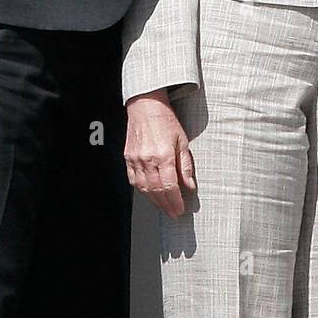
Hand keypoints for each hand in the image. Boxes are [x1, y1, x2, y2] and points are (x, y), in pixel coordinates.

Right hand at [123, 92, 196, 218]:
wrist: (146, 105)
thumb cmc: (165, 120)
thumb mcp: (182, 141)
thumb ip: (185, 165)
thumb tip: (190, 186)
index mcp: (164, 155)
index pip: (169, 186)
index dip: (175, 201)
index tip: (180, 210)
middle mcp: (147, 159)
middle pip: (156, 191)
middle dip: (166, 205)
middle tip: (173, 213)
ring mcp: (135, 159)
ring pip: (144, 188)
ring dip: (154, 201)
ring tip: (163, 207)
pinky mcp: (128, 157)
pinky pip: (133, 180)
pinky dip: (142, 190)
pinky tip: (149, 194)